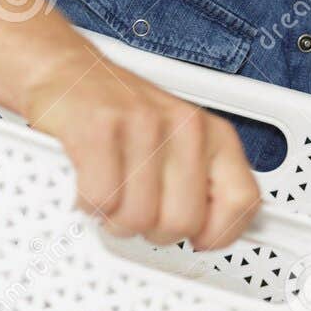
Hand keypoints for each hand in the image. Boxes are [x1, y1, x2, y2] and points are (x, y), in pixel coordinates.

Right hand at [22, 45, 260, 249]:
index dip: (219, 233)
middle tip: (137, 211)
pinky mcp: (100, 127)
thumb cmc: (124, 115)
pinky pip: (101, 199)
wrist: (68, 70)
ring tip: (110, 195)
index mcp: (216, 136)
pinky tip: (88, 184)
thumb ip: (201, 185)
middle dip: (153, 230)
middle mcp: (187, 127)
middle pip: (183, 222)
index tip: (198, 240)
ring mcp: (144, 124)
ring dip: (115, 219)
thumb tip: (211, 237)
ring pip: (138, 218)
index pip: (243, 201)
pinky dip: (89, 203)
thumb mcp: (179, 144)